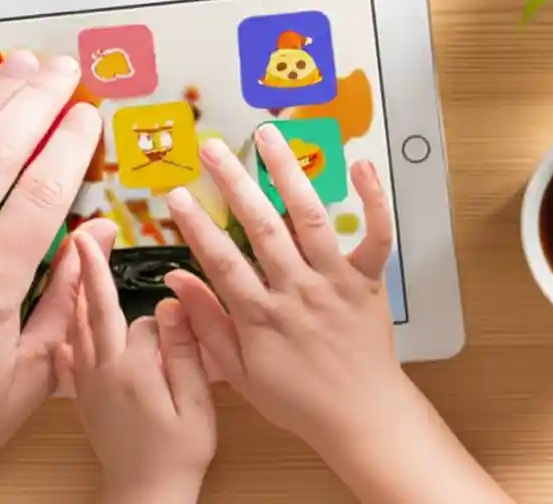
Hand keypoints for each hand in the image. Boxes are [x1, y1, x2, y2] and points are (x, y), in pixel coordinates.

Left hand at [57, 233, 215, 503]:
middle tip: (80, 236)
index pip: (128, 313)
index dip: (129, 288)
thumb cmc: (177, 454)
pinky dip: (66, 330)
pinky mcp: (82, 397)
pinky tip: (66, 321)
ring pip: (74, 328)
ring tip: (69, 263)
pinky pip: (66, 354)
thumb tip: (172, 304)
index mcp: (128, 368)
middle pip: (90, 310)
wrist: (145, 495)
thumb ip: (183, 350)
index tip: (115, 254)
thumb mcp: (195, 402)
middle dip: (86, 270)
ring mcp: (86, 384)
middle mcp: (99, 371)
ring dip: (73, 294)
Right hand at [162, 125, 405, 450]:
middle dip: (233, 184)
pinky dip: (371, 199)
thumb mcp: (239, 373)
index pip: (221, 260)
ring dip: (288, 174)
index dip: (196, 225)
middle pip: (261, 228)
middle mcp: (297, 291)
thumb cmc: (298, 399)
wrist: (360, 416)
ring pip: (310, 218)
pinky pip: (375, 235)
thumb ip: (207, 324)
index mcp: (261, 317)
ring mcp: (335, 282)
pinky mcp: (368, 280)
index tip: (177, 194)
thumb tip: (176, 282)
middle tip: (213, 148)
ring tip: (270, 137)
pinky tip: (360, 165)